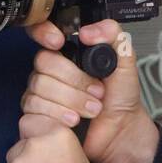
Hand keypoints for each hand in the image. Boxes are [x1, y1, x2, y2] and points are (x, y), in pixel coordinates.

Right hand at [21, 19, 158, 162]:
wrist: (121, 131)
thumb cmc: (120, 98)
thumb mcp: (126, 61)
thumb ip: (113, 36)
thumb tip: (88, 31)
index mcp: (69, 53)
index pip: (42, 32)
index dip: (44, 33)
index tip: (58, 42)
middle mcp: (52, 71)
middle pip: (43, 62)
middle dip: (74, 79)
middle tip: (97, 92)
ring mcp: (42, 93)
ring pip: (40, 87)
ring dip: (71, 100)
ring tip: (92, 109)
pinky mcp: (39, 116)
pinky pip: (35, 109)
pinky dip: (58, 115)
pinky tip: (74, 121)